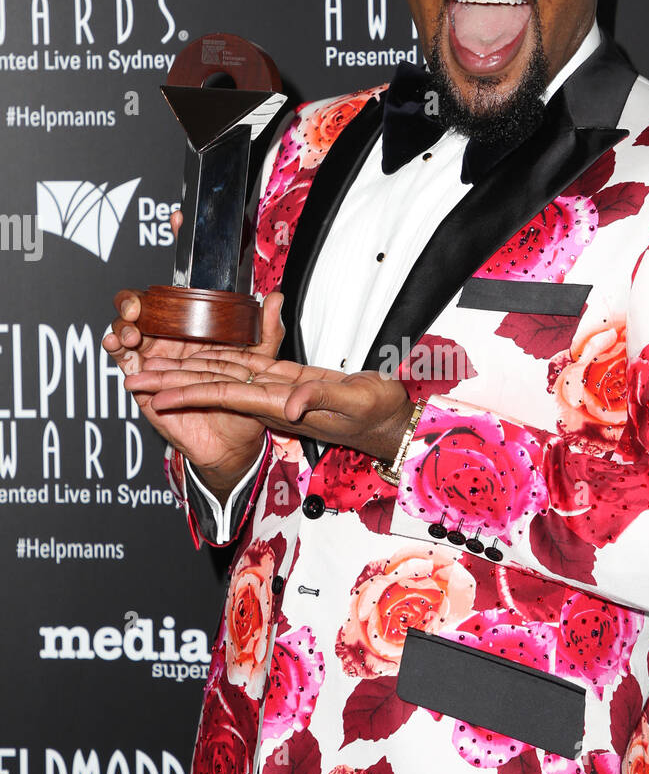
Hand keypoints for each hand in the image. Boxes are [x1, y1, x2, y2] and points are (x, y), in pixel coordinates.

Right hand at [102, 215, 283, 493]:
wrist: (236, 442)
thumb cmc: (244, 399)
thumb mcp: (260, 363)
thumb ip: (267, 331)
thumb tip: (277, 297)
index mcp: (197, 324)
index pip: (185, 282)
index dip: (182, 246)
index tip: (180, 219)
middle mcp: (172, 335)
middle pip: (143, 304)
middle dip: (134, 299)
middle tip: (138, 306)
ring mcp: (155, 356)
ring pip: (127, 329)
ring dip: (123, 325)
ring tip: (129, 332)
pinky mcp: (144, 381)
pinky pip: (123, 362)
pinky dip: (117, 353)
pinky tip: (119, 348)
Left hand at [123, 352, 413, 463]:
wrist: (391, 420)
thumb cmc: (377, 412)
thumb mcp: (356, 402)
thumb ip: (322, 399)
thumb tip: (290, 403)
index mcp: (281, 404)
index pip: (224, 395)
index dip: (188, 391)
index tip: (155, 390)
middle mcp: (271, 399)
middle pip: (211, 387)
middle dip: (171, 382)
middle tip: (131, 375)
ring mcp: (276, 391)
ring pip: (221, 376)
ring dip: (184, 371)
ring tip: (149, 364)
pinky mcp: (286, 381)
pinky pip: (243, 369)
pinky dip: (216, 360)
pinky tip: (194, 354)